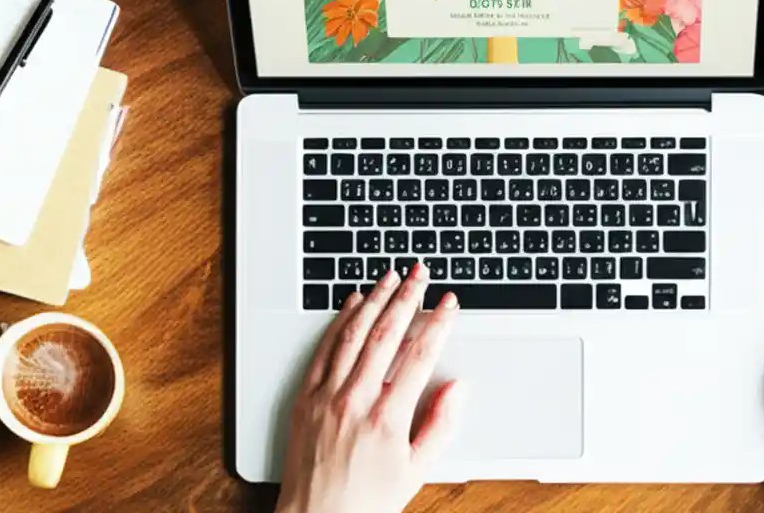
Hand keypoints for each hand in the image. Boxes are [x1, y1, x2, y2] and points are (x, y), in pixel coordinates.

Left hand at [278, 265, 463, 512]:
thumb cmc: (366, 502)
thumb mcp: (416, 471)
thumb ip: (440, 425)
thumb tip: (457, 388)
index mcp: (388, 419)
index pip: (419, 356)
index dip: (438, 323)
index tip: (449, 303)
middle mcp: (355, 401)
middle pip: (386, 335)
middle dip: (407, 298)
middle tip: (420, 274)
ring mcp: (326, 397)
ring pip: (353, 335)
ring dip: (374, 301)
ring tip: (390, 277)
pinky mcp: (305, 398)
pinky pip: (323, 350)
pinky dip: (339, 322)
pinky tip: (352, 304)